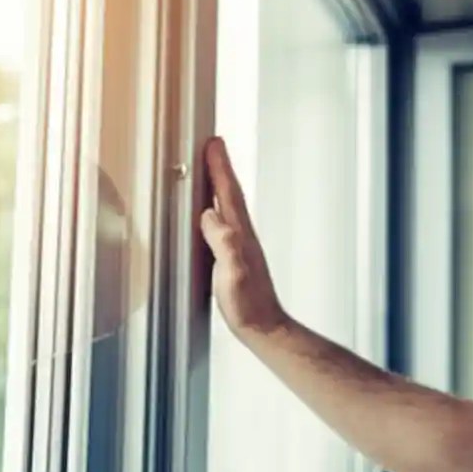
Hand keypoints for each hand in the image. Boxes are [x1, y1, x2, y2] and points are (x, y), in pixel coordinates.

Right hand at [201, 137, 287, 338]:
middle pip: (230, 193)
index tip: (213, 144)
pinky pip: (224, 222)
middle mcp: (242, 235)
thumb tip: (209, 216)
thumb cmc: (247, 306)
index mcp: (239, 235)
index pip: (226, 194)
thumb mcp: (232, 274)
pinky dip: (218, 208)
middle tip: (213, 146)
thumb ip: (224, 244)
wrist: (262, 326)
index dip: (219, 168)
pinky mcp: (236, 257)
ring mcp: (241, 245)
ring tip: (212, 169)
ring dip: (220, 184)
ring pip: (228, 206)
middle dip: (220, 168)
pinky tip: (213, 212)